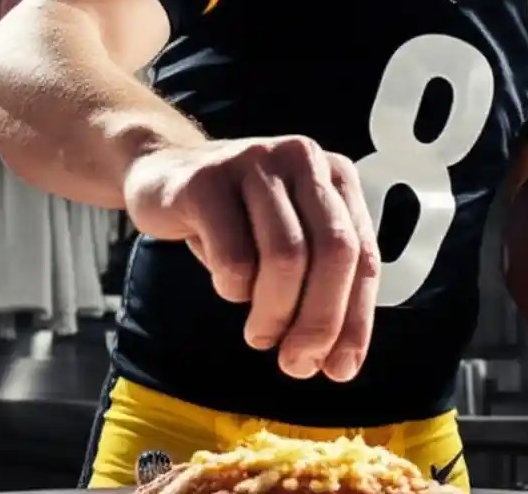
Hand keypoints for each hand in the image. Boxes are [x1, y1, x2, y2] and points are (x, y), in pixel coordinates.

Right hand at [122, 136, 380, 382]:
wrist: (164, 173)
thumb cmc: (236, 220)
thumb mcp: (289, 240)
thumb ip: (322, 287)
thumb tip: (340, 364)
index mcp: (336, 175)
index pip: (363, 254)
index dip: (356, 318)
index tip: (339, 369)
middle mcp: (303, 159)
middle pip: (334, 251)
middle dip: (320, 320)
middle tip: (297, 364)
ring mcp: (255, 163)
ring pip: (286, 256)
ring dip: (274, 313)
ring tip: (259, 336)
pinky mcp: (207, 181)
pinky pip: (233, 255)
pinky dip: (233, 288)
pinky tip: (227, 287)